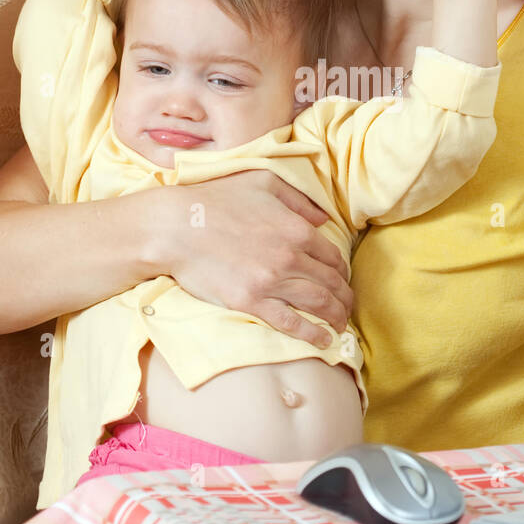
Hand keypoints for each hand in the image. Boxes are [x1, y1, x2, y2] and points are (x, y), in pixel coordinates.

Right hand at [143, 170, 353, 348]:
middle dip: (344, 298)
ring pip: (318, 303)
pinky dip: (312, 334)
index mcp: (297, 229)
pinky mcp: (250, 302)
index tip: (342, 280)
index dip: (342, 271)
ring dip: (335, 316)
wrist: (177, 226)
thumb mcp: (263, 182)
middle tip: (347, 307)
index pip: (333, 257)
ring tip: (340, 324)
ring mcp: (271, 282)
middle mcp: (290, 257)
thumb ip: (298, 199)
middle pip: (331, 283)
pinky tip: (323, 341)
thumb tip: (321, 218)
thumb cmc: (217, 199)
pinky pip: (291, 323)